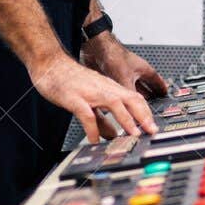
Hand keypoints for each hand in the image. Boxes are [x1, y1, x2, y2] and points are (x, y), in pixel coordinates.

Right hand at [29, 53, 157, 143]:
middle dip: (143, 116)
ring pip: (114, 103)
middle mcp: (103, 89)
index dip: (146, 113)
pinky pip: (87, 114)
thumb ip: (102, 118)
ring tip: (133, 135)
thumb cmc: (69, 80)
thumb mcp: (90, 100)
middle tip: (151, 132)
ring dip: (126, 119)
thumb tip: (113, 134)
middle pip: (130, 99)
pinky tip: (95, 140)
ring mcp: (89, 92)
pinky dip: (93, 128)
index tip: (153, 128)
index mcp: (109, 88)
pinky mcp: (74, 98)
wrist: (50, 64)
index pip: (134, 98)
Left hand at [81, 31, 169, 99]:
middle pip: (146, 85)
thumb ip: (130, 96)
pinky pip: (122, 88)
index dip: (162, 89)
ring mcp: (125, 73)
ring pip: (134, 88)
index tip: (166, 95)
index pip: (157, 81)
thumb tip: (133, 110)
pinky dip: (123, 95)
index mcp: (144, 69)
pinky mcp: (114, 75)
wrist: (97, 48)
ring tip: (139, 105)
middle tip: (154, 103)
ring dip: (136, 96)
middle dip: (150, 95)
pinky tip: (121, 100)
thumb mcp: (125, 80)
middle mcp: (135, 71)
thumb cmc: (114, 56)